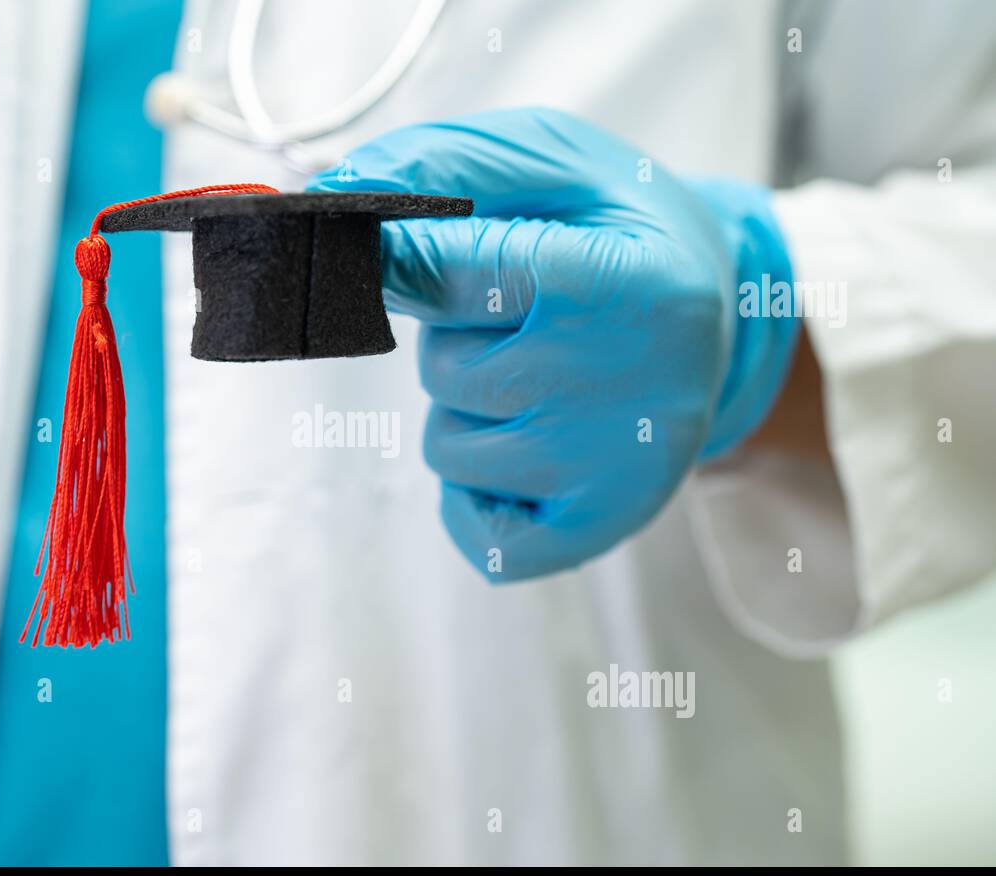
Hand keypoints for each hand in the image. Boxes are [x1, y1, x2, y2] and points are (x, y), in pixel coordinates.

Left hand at [307, 108, 797, 581]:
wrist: (727, 318)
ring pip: (447, 445)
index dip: (395, 257)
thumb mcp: (554, 162)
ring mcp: (607, 472)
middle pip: (443, 367)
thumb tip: (331, 194)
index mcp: (620, 280)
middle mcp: (619, 386)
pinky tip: (535, 444)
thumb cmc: (623, 232)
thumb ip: (441, 164)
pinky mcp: (594, 530)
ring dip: (471, 409)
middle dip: (458, 336)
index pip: (448, 274)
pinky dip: (479, 488)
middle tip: (529, 317)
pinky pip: (470, 529)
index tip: (371, 246)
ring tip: (548, 376)